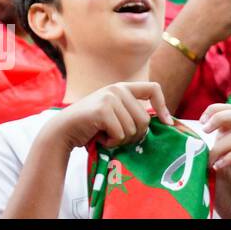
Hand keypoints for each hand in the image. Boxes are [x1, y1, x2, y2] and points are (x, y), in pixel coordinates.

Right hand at [43, 80, 173, 151]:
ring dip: (120, 140)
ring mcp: (109, 98)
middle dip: (134, 135)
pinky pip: (120, 134)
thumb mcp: (115, 113)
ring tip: (104, 135)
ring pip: (133, 129)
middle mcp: (117, 89)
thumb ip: (132, 112)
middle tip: (116, 136)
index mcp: (122, 87)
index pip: (153, 88)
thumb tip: (165, 121)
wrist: (63, 130)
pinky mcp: (102, 110)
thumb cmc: (91, 126)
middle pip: (145, 119)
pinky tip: (99, 137)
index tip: (166, 122)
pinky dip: (111, 142)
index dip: (163, 106)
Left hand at [202, 104, 230, 218]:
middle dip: (220, 116)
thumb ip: (199, 152)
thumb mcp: (205, 167)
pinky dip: (230, 157)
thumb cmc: (222, 190)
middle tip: (205, 129)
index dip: (214, 110)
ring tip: (210, 161)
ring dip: (220, 145)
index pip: (228, 111)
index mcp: (228, 139)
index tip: (200, 122)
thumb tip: (177, 139)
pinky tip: (218, 167)